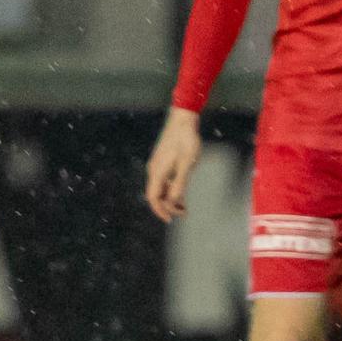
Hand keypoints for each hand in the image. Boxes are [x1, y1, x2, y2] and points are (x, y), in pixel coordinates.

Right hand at [144, 108, 203, 223]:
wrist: (183, 121)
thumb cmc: (187, 140)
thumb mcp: (188, 163)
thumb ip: (180, 182)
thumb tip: (175, 201)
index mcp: (158, 172)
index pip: (154, 197)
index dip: (161, 210)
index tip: (171, 219)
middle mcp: (154, 169)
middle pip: (156, 194)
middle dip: (167, 206)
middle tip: (183, 213)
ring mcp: (157, 164)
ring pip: (160, 187)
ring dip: (170, 198)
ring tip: (184, 206)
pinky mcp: (162, 160)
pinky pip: (163, 179)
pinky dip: (171, 188)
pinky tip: (181, 191)